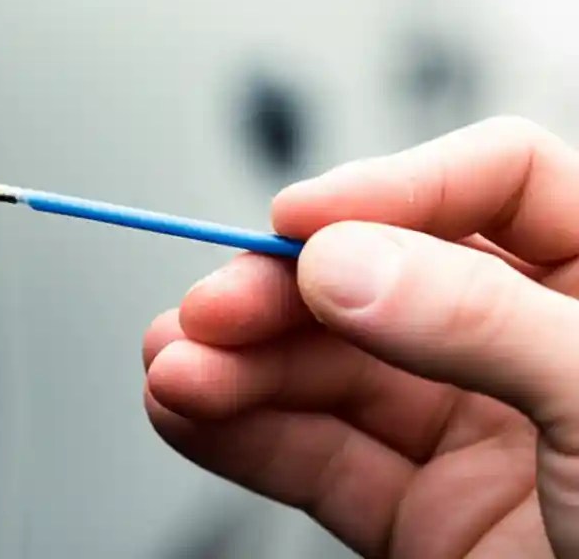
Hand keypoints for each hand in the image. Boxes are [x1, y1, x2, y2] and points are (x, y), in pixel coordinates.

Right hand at [144, 117, 578, 557]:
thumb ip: (481, 322)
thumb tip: (346, 264)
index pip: (501, 186)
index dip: (394, 186)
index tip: (300, 219)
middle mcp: (535, 355)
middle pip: (384, 281)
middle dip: (281, 293)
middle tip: (214, 308)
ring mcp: (476, 440)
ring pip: (333, 375)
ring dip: (237, 365)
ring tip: (171, 367)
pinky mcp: (425, 520)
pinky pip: (318, 463)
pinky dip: (240, 435)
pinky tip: (186, 411)